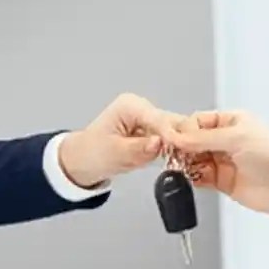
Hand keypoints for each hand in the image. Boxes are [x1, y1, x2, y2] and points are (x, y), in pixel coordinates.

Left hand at [58, 93, 182, 187]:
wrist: (81, 163)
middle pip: (171, 122)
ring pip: (175, 131)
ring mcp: (148, 120)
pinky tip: (177, 160)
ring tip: (183, 161)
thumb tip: (158, 143)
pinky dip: (174, 151)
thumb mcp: (113, 154)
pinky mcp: (152, 133)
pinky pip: (170, 140)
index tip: (184, 148)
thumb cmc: (91, 154)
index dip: (172, 134)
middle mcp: (142, 109)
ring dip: (179, 146)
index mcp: (130, 106)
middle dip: (180, 140)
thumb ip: (138, 149)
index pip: (159, 119)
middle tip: (188, 158)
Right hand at [167, 110, 268, 216]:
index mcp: (232, 121)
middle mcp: (226, 140)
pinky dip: (190, 178)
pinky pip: (199, 177)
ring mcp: (223, 161)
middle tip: (173, 154)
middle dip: (182, 147)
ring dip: (184, 163)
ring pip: (193, 159)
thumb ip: (203, 138)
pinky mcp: (222, 181)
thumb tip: (178, 137)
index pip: (198, 121)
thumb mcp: (236, 138)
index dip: (185, 129)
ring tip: (180, 167)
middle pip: (193, 140)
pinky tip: (187, 177)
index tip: (174, 138)